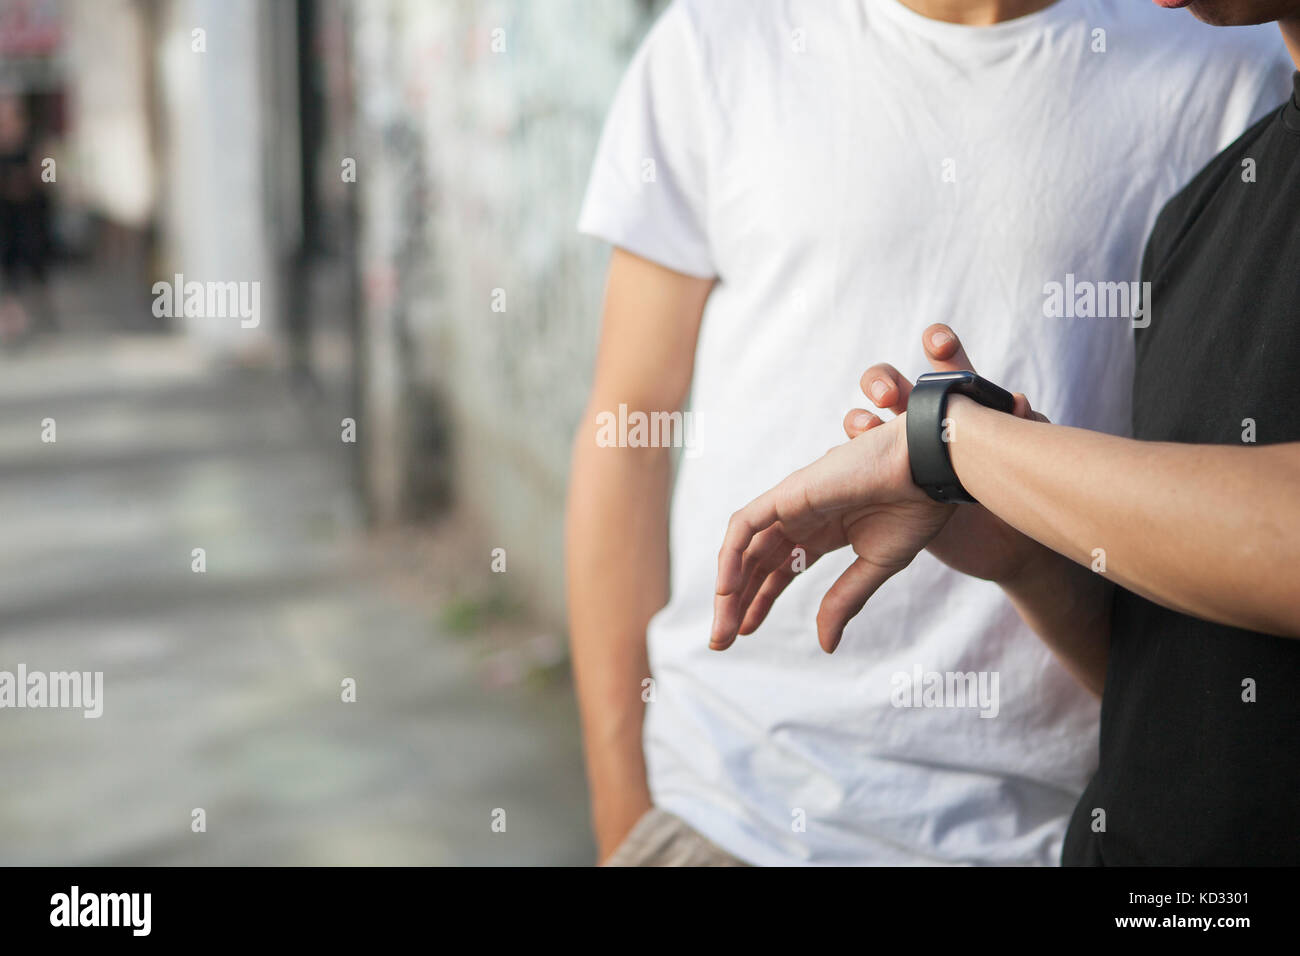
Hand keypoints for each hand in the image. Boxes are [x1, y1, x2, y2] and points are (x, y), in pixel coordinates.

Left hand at [709, 324, 1047, 654]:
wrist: (928, 471)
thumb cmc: (913, 509)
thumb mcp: (875, 567)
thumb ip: (845, 602)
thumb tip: (825, 646)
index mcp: (822, 533)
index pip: (779, 571)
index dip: (760, 601)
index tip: (745, 633)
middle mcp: (800, 518)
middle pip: (756, 564)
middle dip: (738, 602)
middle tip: (723, 641)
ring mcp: (791, 504)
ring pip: (744, 548)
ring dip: (730, 588)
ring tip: (723, 627)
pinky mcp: (787, 493)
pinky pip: (744, 525)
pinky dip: (731, 556)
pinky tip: (727, 590)